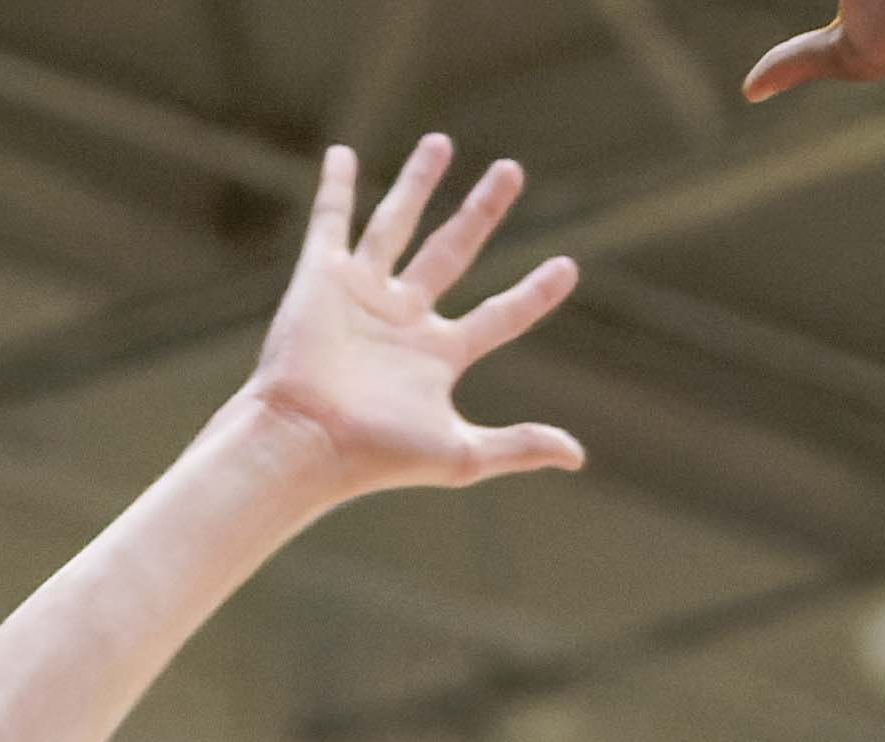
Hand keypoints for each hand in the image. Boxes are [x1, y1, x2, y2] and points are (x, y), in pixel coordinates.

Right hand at [235, 136, 585, 495]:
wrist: (307, 444)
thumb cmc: (379, 457)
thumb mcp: (462, 455)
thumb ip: (518, 446)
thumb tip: (577, 457)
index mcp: (439, 355)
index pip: (500, 315)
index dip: (534, 293)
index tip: (568, 267)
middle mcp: (404, 318)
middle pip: (453, 250)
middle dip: (482, 211)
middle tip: (511, 170)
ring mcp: (364, 294)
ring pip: (398, 224)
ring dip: (418, 182)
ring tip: (441, 142)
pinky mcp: (322, 278)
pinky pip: (331, 222)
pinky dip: (335, 188)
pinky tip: (343, 155)